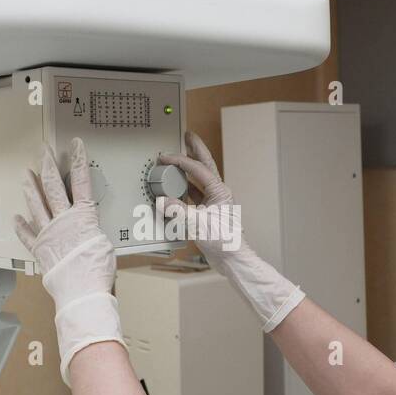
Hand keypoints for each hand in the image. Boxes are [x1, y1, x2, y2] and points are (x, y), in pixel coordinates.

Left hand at [15, 138, 123, 385]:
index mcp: (84, 216)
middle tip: (43, 150)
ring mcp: (49, 233)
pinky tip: (16, 217)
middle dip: (48, 165)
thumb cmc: (99, 273)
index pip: (82, 182)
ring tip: (25, 174)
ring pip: (37, 204)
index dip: (79, 162)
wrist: (83, 292)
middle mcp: (64, 220)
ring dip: (30, 187)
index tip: (75, 146)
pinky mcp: (39, 249)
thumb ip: (92, 231)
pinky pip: (27, 235)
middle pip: (53, 186)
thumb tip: (87, 230)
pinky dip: (21, 226)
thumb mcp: (104, 245)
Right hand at [157, 131, 242, 265]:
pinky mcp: (208, 213)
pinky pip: (194, 195)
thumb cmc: (224, 242)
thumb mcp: (198, 224)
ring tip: (180, 156)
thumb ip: (178, 211)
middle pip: (205, 165)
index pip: (197, 169)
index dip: (180, 161)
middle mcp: (218, 194)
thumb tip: (163, 200)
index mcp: (219, 191)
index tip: (166, 157)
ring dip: (189, 167)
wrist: (232, 259)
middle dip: (196, 149)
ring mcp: (213, 203)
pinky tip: (176, 186)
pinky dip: (184, 188)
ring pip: (199, 179)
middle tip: (188, 135)